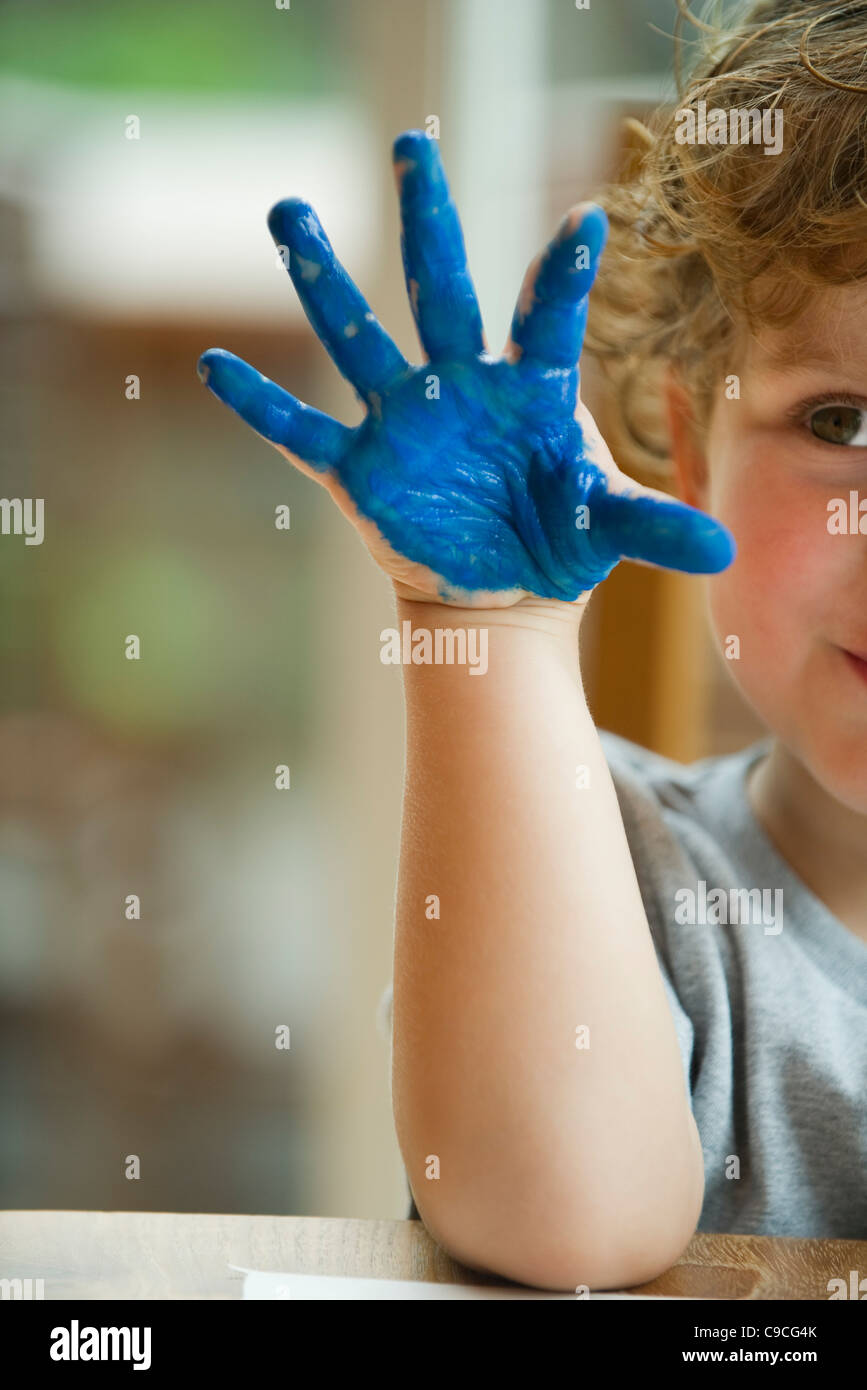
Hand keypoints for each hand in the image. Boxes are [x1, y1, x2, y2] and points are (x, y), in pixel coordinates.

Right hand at [198, 131, 733, 606]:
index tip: (588, 219)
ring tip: (288, 210)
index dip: (564, 275)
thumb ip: (653, 524)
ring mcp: (404, 421)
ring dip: (323, 280)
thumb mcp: (607, 527)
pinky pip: (302, 435)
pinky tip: (216, 366)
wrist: (501, 587)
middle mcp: (459, 385)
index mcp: (526, 388)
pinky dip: (261, 407)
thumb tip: (724, 552)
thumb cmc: (559, 538)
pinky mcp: (361, 469)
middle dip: (427, 221)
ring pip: (358, 338)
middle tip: (412, 146)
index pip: (547, 318)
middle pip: (440, 290)